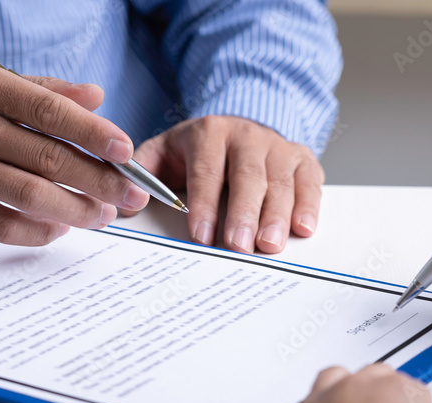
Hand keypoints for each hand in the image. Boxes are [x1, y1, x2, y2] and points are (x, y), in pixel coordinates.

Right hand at [0, 63, 149, 245]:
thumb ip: (42, 91)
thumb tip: (96, 97)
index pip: (51, 112)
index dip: (95, 134)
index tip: (127, 151)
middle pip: (49, 159)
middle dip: (100, 180)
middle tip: (131, 194)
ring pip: (30, 195)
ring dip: (76, 210)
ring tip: (103, 215)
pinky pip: (2, 225)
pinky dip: (38, 231)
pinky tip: (60, 229)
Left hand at [131, 116, 323, 253]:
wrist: (237, 126)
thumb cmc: (197, 151)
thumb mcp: (164, 152)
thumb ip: (142, 174)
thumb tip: (122, 205)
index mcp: (209, 132)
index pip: (206, 170)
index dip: (204, 204)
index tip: (201, 236)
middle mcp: (247, 135)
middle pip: (247, 176)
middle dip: (243, 213)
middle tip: (238, 247)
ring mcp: (278, 147)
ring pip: (280, 182)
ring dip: (276, 215)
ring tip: (269, 245)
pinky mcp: (303, 159)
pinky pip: (310, 182)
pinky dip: (309, 205)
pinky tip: (303, 229)